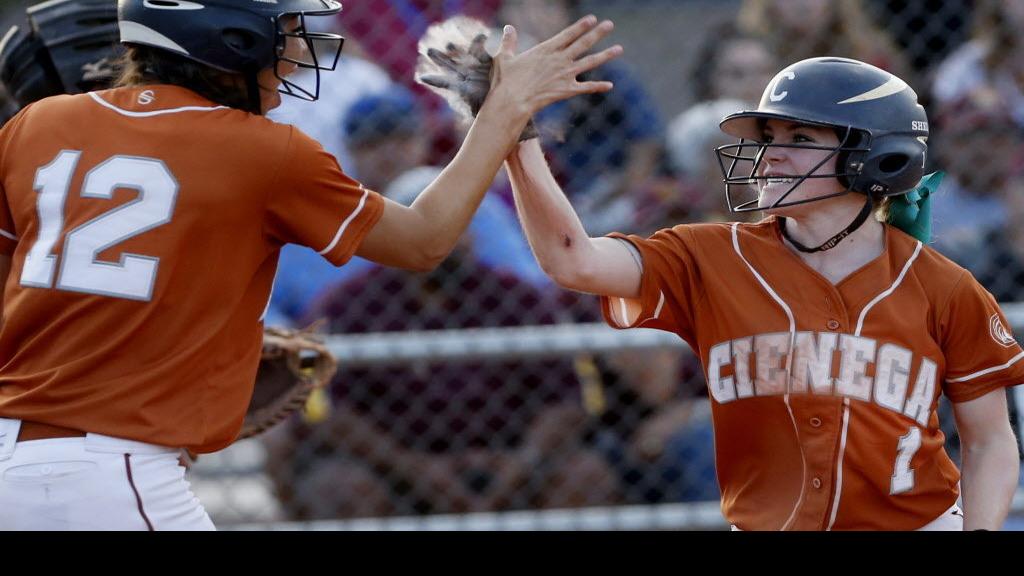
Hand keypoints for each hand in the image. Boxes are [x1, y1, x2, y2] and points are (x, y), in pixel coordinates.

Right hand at [487, 16, 621, 120]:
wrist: (512, 101)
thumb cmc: (506, 81)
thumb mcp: (505, 58)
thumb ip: (509, 42)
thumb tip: (508, 28)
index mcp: (546, 50)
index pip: (567, 34)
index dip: (581, 26)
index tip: (592, 18)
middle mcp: (559, 59)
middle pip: (583, 43)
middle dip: (598, 33)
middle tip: (610, 24)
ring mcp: (565, 74)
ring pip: (589, 62)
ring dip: (605, 55)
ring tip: (619, 48)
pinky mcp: (566, 90)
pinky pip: (586, 88)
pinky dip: (598, 87)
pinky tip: (610, 86)